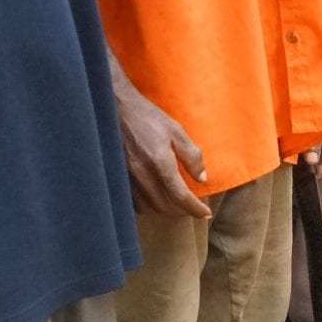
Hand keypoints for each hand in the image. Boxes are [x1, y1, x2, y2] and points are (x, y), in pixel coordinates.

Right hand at [116, 79, 211, 218]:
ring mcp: (126, 177)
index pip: (180, 196)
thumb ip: (192, 156)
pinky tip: (155, 198)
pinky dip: (147, 205)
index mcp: (159, 162)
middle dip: (181, 211)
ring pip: (148, 207)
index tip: (206, 213)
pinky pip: (132, 201)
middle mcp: (141, 174)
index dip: (194, 208)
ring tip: (176, 204)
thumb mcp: (177, 131)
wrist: (116, 109)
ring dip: (164, 210)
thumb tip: (202, 178)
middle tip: (193, 208)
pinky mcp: (117, 177)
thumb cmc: (148, 117)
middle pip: (164, 206)